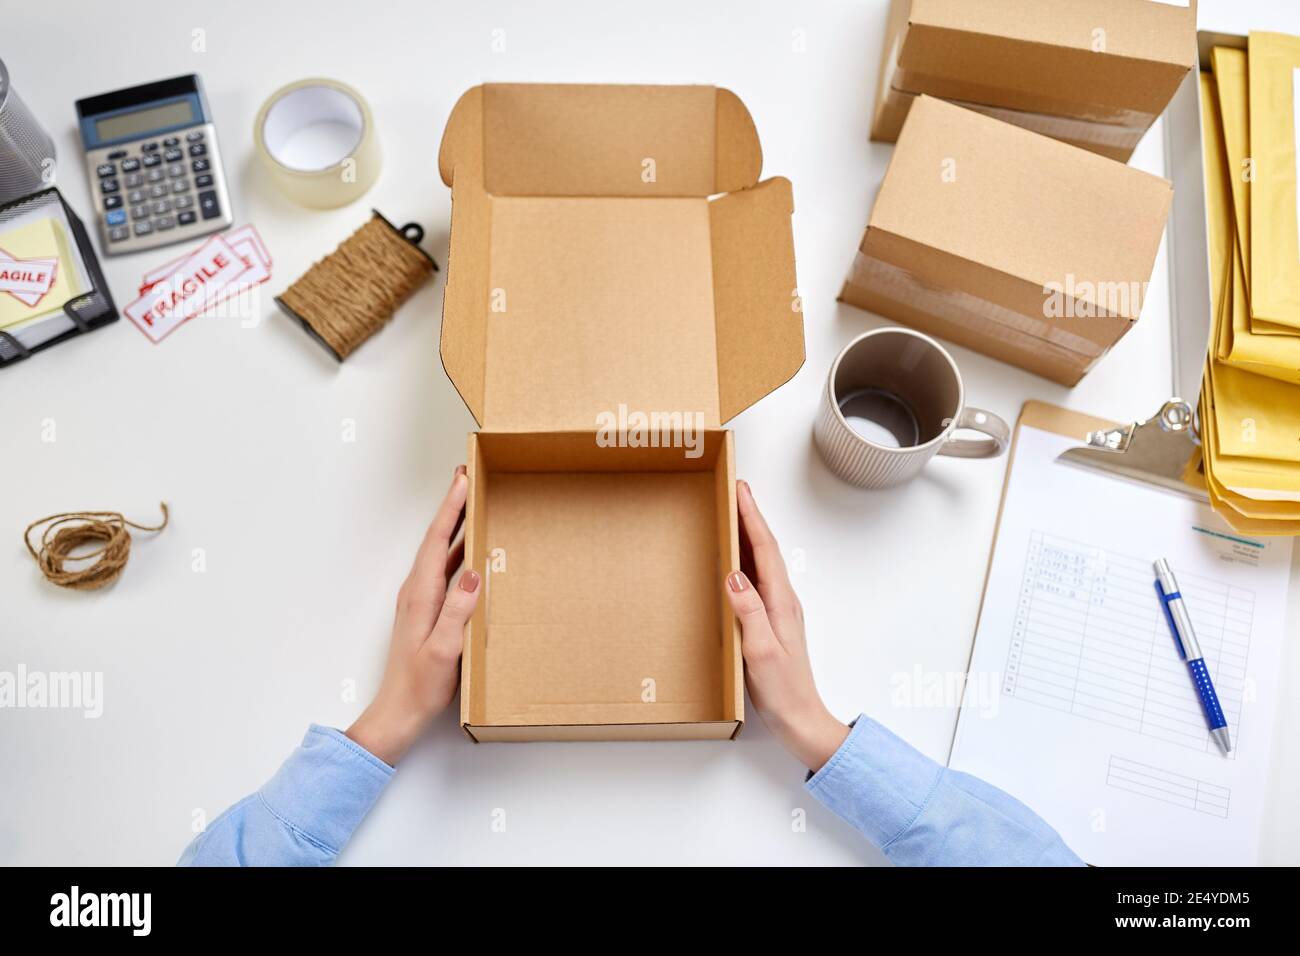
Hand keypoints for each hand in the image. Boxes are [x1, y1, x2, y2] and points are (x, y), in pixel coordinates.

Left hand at [346, 467, 481, 764]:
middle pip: (435, 539)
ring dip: (454, 527)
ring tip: (472, 506)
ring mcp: (420, 601)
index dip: (450, 508)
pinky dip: (456, 553)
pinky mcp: (426, 612)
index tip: (463, 480)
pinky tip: (470, 554)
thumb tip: (472, 571)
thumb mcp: (444, 649)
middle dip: (452, 507)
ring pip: (439, 553)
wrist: (399, 712)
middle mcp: (416, 592)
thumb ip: (457, 610)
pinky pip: (442, 571)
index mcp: (420, 595)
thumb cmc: (420, 686)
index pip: (435, 540)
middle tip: (468, 479)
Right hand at [725, 480, 848, 771]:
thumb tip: (734, 576)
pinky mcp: (770, 622)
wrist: (801, 719)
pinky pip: (757, 581)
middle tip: (734, 490)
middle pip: (765, 549)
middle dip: (750, 517)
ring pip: (761, 563)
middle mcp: (782, 601)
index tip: (740, 490)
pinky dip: (745, 561)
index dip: (752, 517)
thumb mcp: (761, 652)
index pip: (765, 549)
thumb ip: (749, 613)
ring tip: (732, 516)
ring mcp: (778, 611)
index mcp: (781, 602)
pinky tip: (733, 564)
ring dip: (747, 536)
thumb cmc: (783, 690)